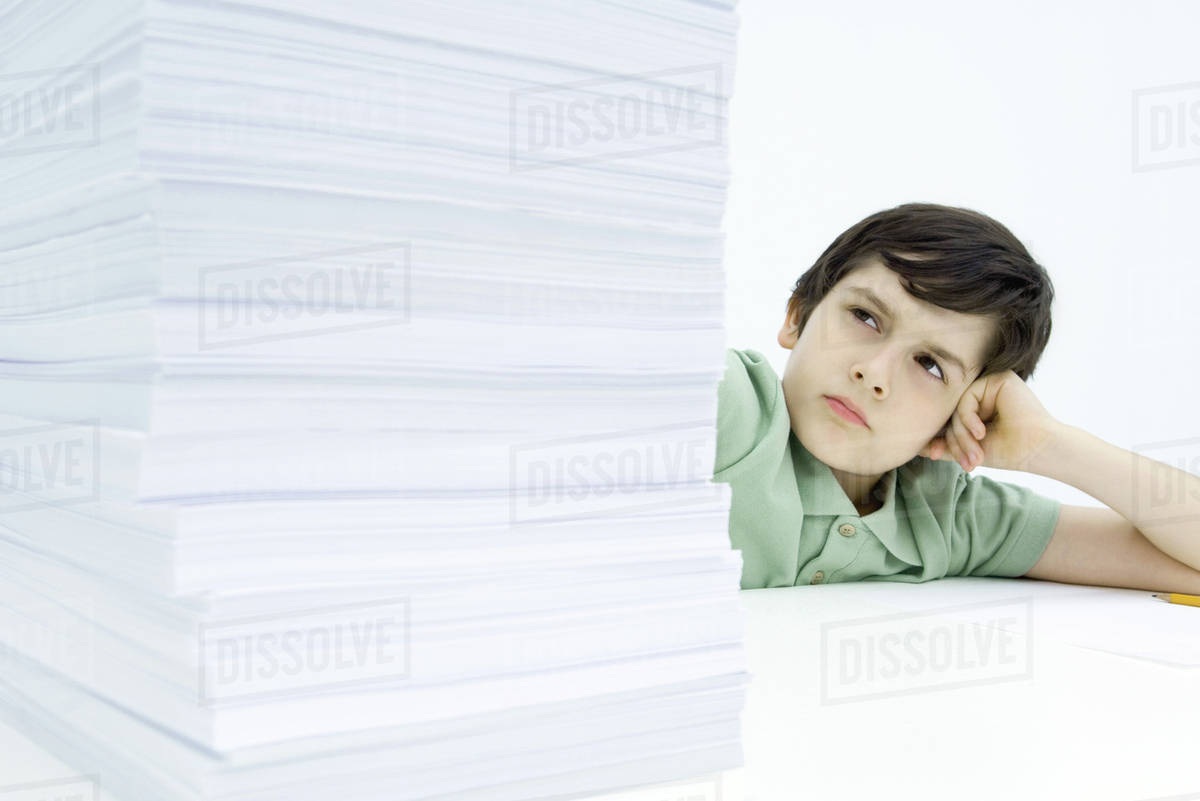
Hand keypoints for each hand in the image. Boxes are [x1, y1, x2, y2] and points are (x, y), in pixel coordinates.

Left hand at [918, 369, 1061, 472]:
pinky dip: (968, 419)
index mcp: (978, 407)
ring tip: (976, 455)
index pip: (948, 419)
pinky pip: (966, 399)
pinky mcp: (997, 379)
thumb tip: (917, 448)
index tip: (935, 456)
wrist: (1038, 451)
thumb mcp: (970, 449)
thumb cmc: (1009, 452)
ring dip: (962, 435)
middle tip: (966, 463)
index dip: (941, 439)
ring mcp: (990, 384)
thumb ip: (946, 445)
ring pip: (956, 408)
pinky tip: (981, 433)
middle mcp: (983, 392)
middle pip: (950, 414)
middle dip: (955, 441)